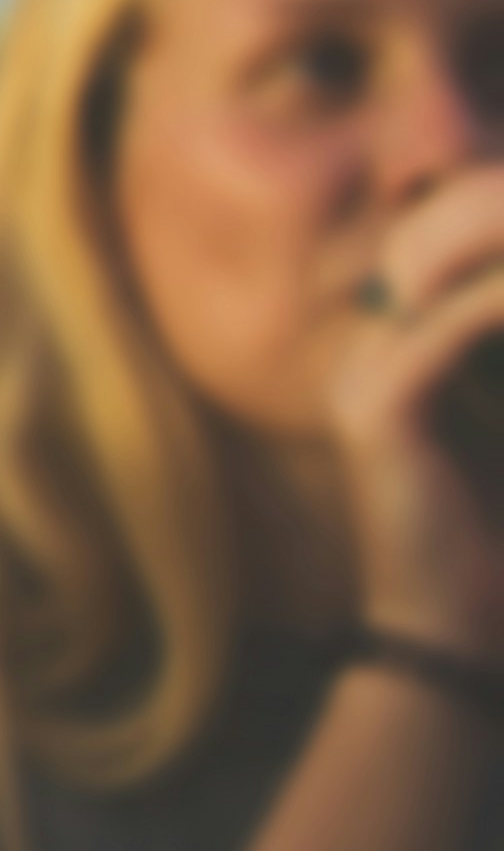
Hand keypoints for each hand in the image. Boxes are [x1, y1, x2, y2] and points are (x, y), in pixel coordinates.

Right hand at [336, 162, 503, 663]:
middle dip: (499, 212)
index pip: (441, 253)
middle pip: (432, 245)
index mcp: (393, 357)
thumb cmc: (496, 547)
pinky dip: (501, 302)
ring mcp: (360, 380)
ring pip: (441, 276)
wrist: (455, 637)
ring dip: (503, 248)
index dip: (495, 217)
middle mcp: (365, 356)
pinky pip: (445, 328)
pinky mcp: (377, 412)